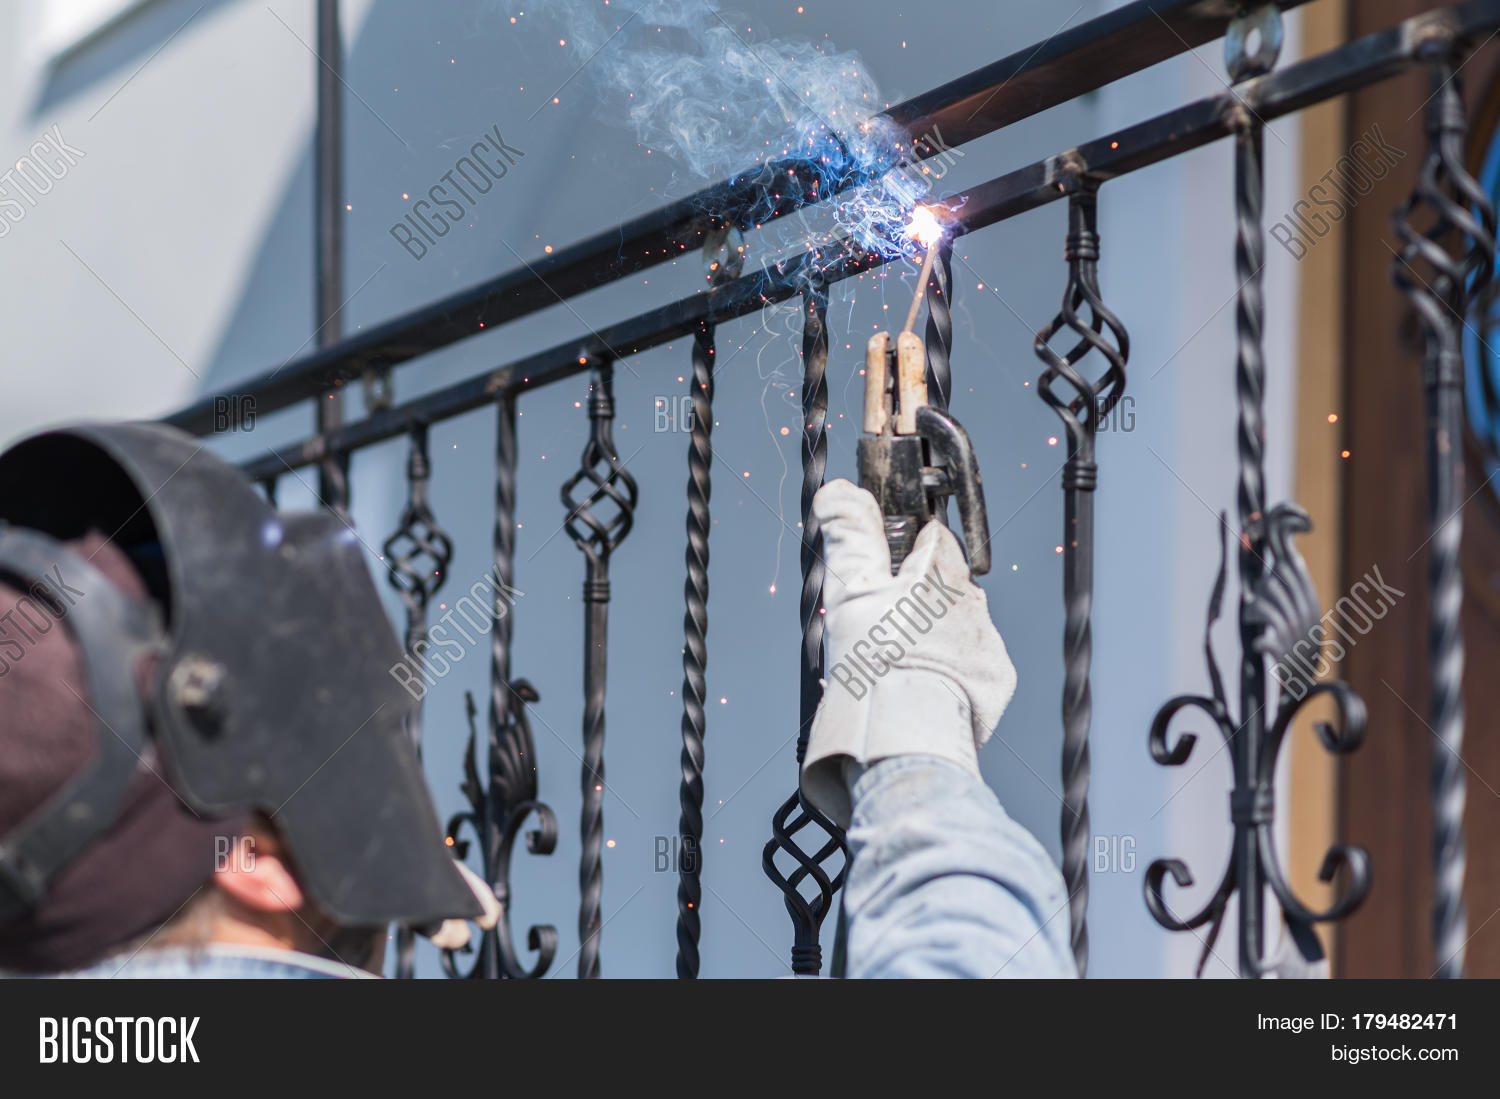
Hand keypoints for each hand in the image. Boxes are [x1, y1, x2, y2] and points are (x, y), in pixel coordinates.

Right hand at [800, 479, 1015, 826]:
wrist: (908, 735)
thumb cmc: (877, 661)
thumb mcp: (851, 590)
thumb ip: (850, 536)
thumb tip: (839, 490)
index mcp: (939, 570)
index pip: (931, 536)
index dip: (904, 548)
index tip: (881, 571)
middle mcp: (971, 599)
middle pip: (944, 582)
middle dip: (918, 595)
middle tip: (881, 625)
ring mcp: (987, 640)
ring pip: (957, 623)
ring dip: (934, 633)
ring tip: (899, 663)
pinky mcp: (996, 677)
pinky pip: (972, 661)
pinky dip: (950, 668)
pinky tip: (921, 684)